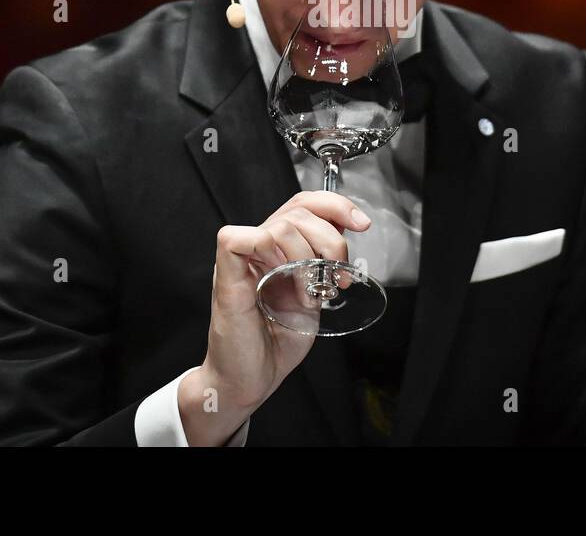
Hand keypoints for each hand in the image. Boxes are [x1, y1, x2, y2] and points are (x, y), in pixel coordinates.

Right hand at [179, 190, 371, 444]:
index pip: (304, 204)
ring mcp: (240, 260)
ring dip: (308, 259)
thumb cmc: (275, 344)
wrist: (249, 381)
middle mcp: (259, 249)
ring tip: (310, 293)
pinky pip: (241, 239)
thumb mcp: (313, 296)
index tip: (361, 223)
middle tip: (337, 277)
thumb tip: (345, 236)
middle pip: (299, 210)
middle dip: (331, 239)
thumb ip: (322, 265)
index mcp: (278, 250)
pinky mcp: (224, 274)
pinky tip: (284, 282)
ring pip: (282, 225)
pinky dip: (272, 255)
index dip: (335, 206)